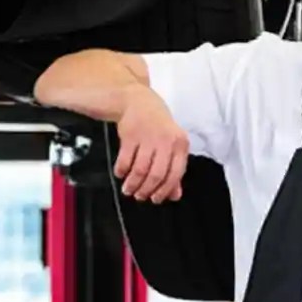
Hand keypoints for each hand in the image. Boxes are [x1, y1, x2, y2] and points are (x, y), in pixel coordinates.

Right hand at [113, 85, 189, 202]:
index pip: (175, 174)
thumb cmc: (159, 126)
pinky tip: (120, 174)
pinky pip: (125, 160)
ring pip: (140, 170)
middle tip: (139, 196)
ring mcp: (148, 138)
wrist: (139, 101)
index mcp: (180, 145)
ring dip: (132, 184)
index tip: (156, 199)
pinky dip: (121, 171)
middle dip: (146, 190)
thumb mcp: (172, 145)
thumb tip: (174, 195)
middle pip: (156, 174)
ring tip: (128, 189)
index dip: (164, 190)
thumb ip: (174, 170)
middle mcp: (166, 141)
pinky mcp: (130, 135)